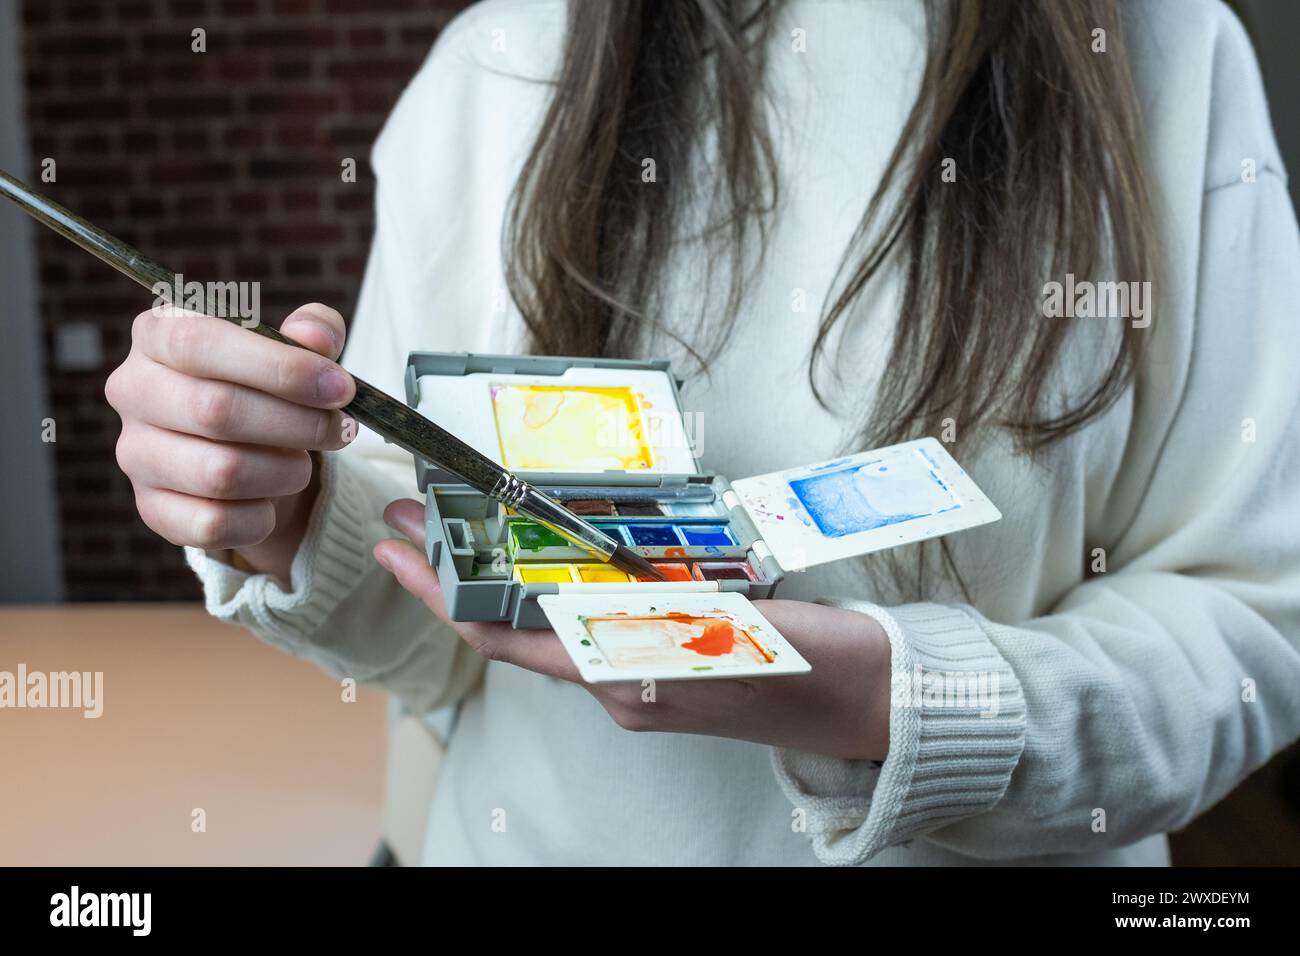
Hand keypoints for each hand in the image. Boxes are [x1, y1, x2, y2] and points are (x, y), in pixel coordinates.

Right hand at [106, 303, 355, 580]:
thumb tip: (316, 338)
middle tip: (340, 430)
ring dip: (284, 472)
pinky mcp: (151, 508)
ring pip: (220, 473)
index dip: (280, 367)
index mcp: (158, 334)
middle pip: (216, 411)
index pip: (201, 343)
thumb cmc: (268, 387)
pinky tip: (272, 502)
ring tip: (303, 463)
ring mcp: (136, 453)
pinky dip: (260, 518)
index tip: (340, 388)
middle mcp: (134, 390)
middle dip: (297, 424)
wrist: (249, 450)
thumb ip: (313, 331)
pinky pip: (213, 524)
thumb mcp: (296, 349)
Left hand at [374, 499, 891, 760]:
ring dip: (511, 566)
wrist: (873, 698)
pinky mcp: (666, 653)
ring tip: (476, 513)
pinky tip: (569, 537)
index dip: (439, 593)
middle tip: (418, 508)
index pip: (501, 637)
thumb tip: (576, 611)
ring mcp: (639, 670)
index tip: (395, 547)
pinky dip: (570, 573)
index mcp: (622, 679)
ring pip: (554, 611)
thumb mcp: (732, 635)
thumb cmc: (813, 668)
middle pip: (515, 619)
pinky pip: (599, 610)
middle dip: (459, 567)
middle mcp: (617, 679)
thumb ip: (657, 623)